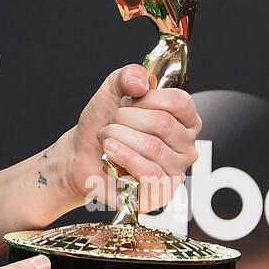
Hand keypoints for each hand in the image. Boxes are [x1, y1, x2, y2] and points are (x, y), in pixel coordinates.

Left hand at [63, 62, 201, 214]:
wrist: (81, 154)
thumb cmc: (104, 123)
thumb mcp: (113, 89)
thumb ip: (129, 75)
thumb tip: (143, 82)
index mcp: (185, 120)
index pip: (179, 102)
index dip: (147, 98)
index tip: (127, 101)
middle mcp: (187, 147)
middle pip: (163, 123)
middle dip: (125, 118)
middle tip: (111, 122)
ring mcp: (176, 172)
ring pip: (153, 147)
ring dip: (119, 137)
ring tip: (108, 139)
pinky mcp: (161, 193)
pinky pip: (149, 174)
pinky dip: (123, 158)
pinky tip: (110, 153)